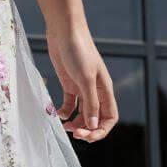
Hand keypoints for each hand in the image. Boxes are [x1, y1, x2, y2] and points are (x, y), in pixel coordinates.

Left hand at [45, 22, 117, 142]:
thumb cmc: (79, 50)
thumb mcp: (86, 78)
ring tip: (64, 127)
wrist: (64, 31)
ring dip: (75, 123)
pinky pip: (69, 104)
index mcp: (105, 89)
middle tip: (74, 134)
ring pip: (82, 113)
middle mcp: (95, 90)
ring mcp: (82, 87)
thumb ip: (90, 103)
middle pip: (95, 118)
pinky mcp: (69, 84)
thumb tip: (93, 125)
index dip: (101, 130)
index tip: (87, 136)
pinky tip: (56, 113)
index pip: (110, 117)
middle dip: (87, 129)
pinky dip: (64, 112)